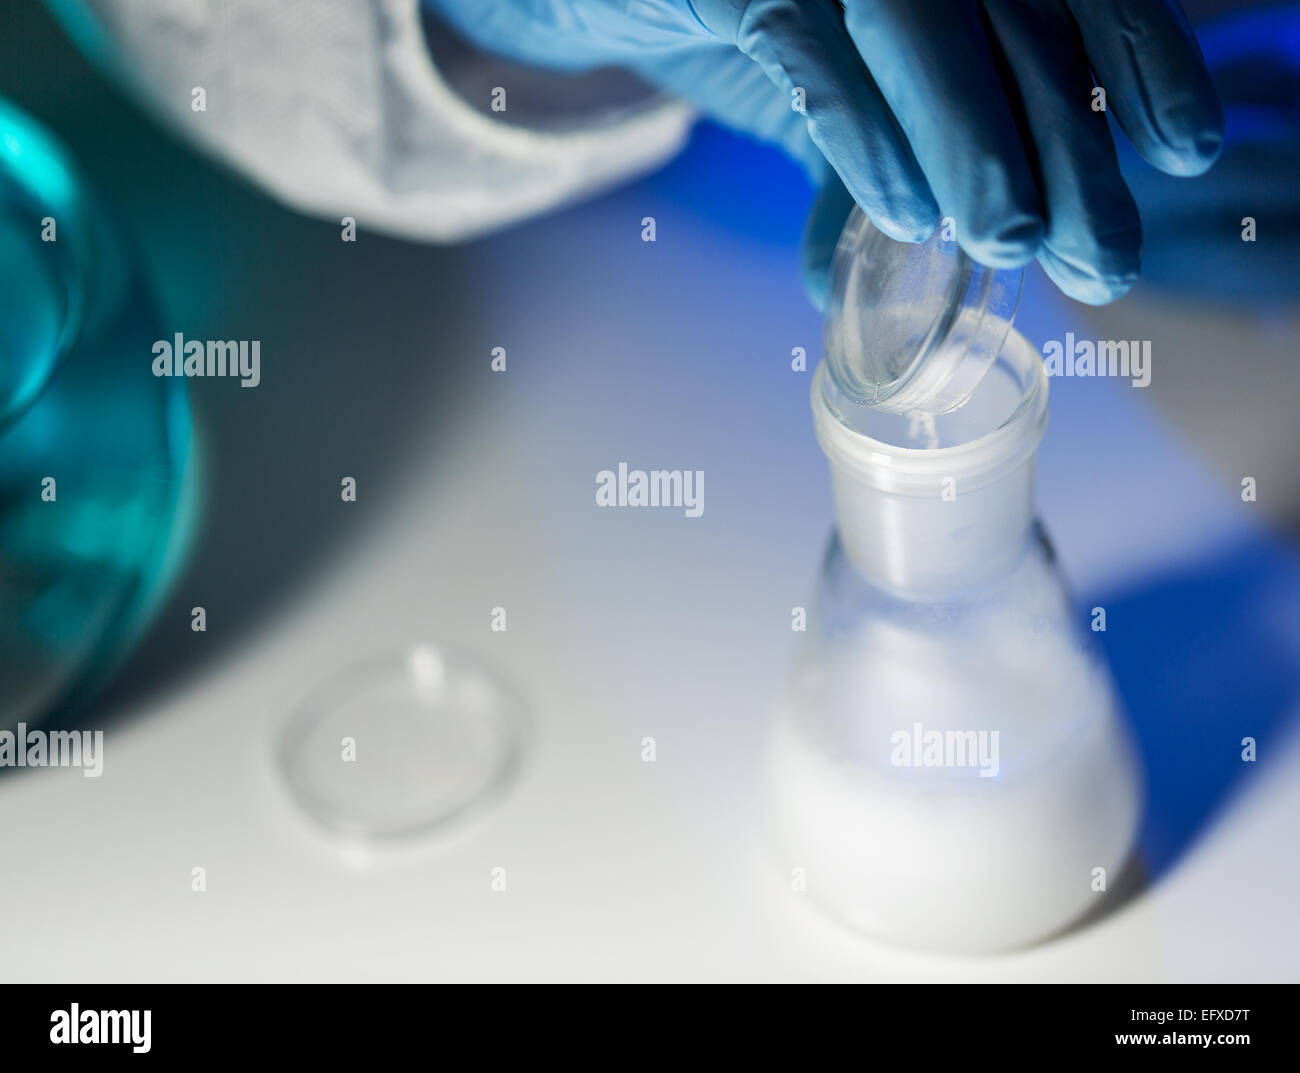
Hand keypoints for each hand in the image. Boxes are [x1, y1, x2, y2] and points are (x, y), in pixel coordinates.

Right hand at [428, 1, 1223, 306]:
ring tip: (1008, 245)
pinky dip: (862, 132)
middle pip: (1014, 12)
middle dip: (1069, 142)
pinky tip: (903, 216)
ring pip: (924, 17)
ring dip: (978, 141)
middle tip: (1100, 256)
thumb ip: (874, 152)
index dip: (1135, 57)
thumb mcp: (821, 86)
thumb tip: (915, 255)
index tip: (1178, 149)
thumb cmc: (717, 17)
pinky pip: (809, 42)